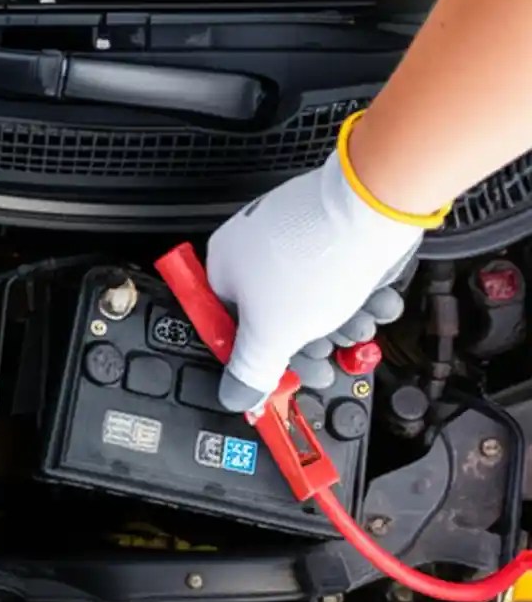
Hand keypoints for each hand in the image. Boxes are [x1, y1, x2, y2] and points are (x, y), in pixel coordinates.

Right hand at [207, 152, 419, 410]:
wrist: (374, 206)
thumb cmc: (315, 256)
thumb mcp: (274, 333)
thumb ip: (251, 369)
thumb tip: (235, 396)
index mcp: (225, 267)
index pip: (232, 327)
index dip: (260, 360)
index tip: (283, 379)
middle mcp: (254, 249)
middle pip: (277, 317)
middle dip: (311, 344)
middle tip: (329, 361)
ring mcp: (294, 238)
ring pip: (314, 299)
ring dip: (342, 322)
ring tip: (360, 326)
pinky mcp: (331, 231)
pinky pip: (339, 274)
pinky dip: (361, 294)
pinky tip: (376, 302)